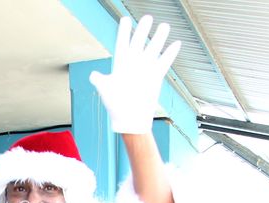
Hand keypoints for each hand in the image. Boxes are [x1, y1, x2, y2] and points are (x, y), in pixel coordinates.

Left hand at [88, 16, 180, 133]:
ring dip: (159, 38)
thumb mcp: (105, 91)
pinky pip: (164, 62)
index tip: (126, 19)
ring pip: (153, 49)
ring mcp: (145, 70)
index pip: (122, 44)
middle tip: (148, 17)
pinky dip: (170, 54)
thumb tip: (93, 74)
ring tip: (164, 25)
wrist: (130, 119)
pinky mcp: (155, 77)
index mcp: (120, 65)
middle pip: (139, 43)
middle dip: (143, 30)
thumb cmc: (116, 106)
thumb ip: (100, 80)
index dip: (124, 32)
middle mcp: (133, 65)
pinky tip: (176, 44)